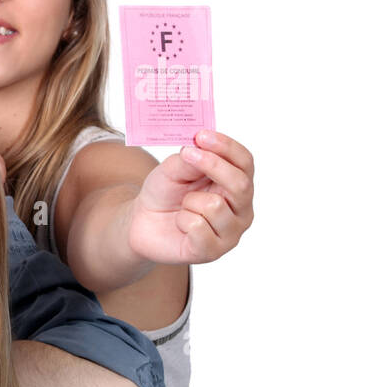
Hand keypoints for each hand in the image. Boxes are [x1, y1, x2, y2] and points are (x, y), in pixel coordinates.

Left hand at [128, 130, 254, 264]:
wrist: (142, 222)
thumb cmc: (165, 193)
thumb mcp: (173, 169)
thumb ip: (189, 159)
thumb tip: (199, 147)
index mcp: (237, 184)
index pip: (245, 162)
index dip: (227, 147)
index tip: (203, 135)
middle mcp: (241, 208)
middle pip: (240, 184)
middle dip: (212, 166)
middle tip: (187, 154)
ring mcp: (231, 232)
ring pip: (214, 206)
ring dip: (189, 202)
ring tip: (183, 207)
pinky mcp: (213, 251)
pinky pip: (198, 227)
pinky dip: (182, 221)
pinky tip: (181, 224)